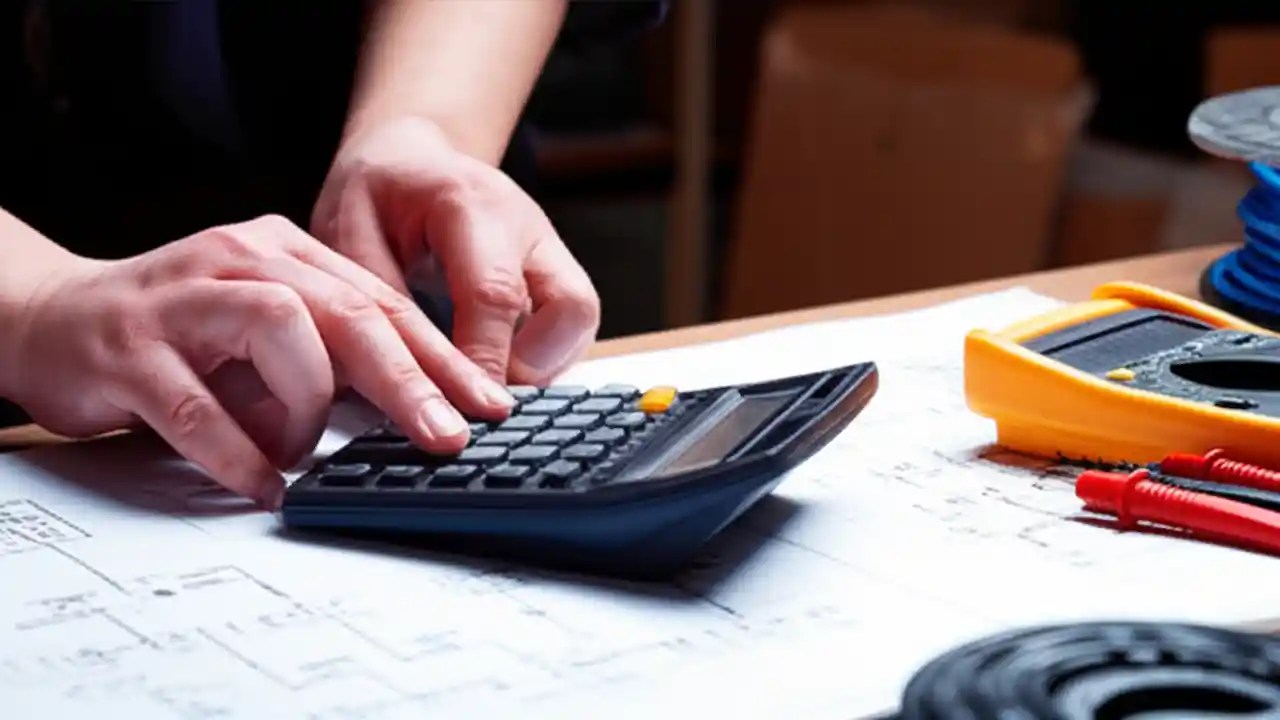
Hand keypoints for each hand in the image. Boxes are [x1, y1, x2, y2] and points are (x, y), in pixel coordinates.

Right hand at [5, 215, 514, 507]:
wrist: (53, 314)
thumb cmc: (179, 330)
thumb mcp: (267, 322)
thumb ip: (330, 348)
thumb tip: (418, 404)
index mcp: (285, 249)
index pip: (382, 304)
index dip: (441, 357)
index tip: (490, 404)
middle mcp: (241, 260)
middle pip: (346, 313)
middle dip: (408, 379)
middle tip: (447, 435)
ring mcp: (184, 300)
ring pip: (279, 334)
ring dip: (305, 407)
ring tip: (296, 450)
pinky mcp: (132, 350)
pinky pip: (198, 406)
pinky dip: (240, 452)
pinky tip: (264, 483)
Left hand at [310, 116, 600, 385]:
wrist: (412, 158)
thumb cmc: (377, 192)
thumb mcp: (346, 230)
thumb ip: (376, 301)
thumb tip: (398, 380)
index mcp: (470, 204)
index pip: (495, 294)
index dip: (484, 361)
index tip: (462, 414)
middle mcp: (526, 225)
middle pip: (572, 305)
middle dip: (536, 368)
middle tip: (481, 399)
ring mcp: (549, 249)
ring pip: (580, 322)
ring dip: (542, 369)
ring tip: (483, 390)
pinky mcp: (553, 276)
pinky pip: (568, 329)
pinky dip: (540, 362)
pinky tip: (493, 373)